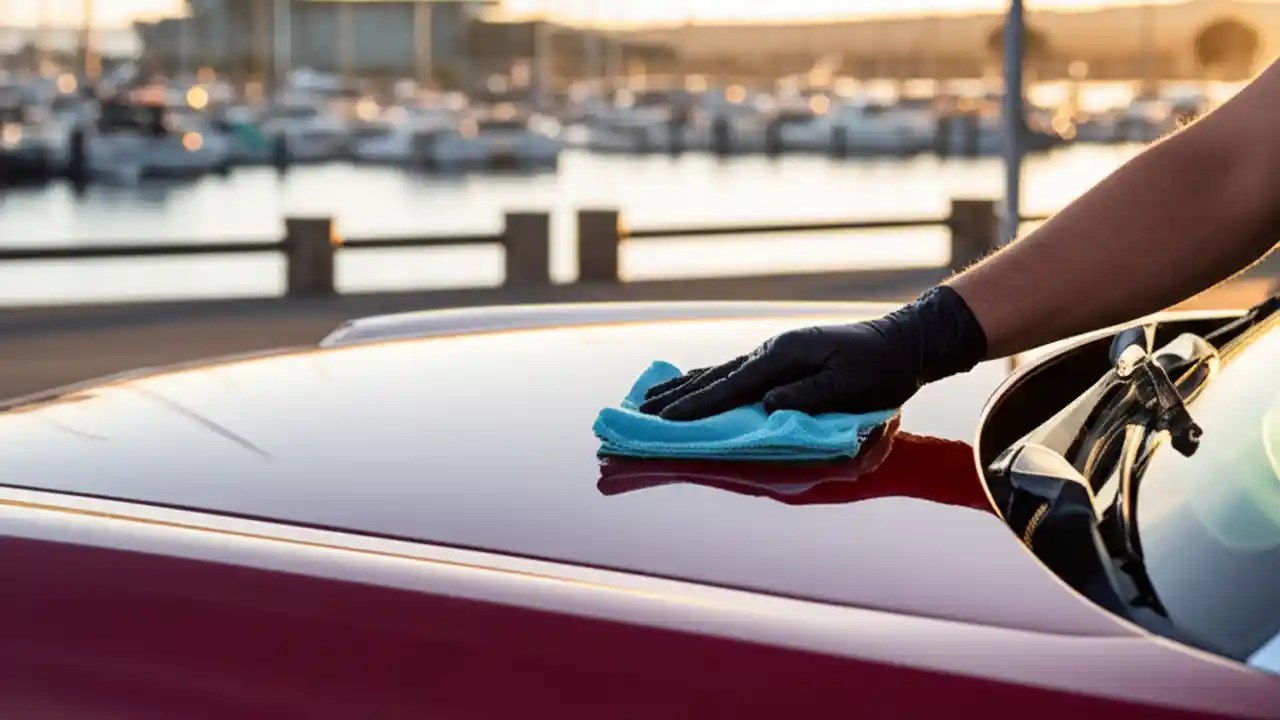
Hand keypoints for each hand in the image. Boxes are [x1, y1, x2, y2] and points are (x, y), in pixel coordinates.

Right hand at [640, 286, 987, 420]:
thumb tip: (766, 405)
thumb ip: (808, 396)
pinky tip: (691, 385)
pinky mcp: (776, 360)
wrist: (901, 343)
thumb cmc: (879, 369)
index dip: (696, 407)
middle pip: (712, 377)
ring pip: (716, 373)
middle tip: (638, 414)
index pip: (730, 387)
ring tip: (647, 399)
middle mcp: (769, 351)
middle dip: (674, 398)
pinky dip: (704, 381)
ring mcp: (770, 353)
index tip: (664, 422)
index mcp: (781, 355)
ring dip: (681, 388)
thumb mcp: (849, 385)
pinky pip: (731, 374)